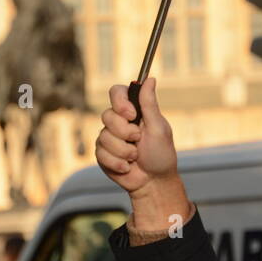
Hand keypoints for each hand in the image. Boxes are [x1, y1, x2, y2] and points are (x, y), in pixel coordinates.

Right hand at [95, 78, 179, 195]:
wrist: (153, 182)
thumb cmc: (160, 155)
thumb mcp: (158, 128)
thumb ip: (150, 104)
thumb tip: (150, 79)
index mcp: (134, 111)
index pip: (116, 92)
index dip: (120, 102)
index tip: (131, 115)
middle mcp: (119, 121)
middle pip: (107, 115)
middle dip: (124, 132)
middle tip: (138, 141)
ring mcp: (109, 138)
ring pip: (104, 137)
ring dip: (123, 151)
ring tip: (135, 157)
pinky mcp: (102, 154)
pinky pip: (100, 153)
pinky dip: (117, 162)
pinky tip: (127, 166)